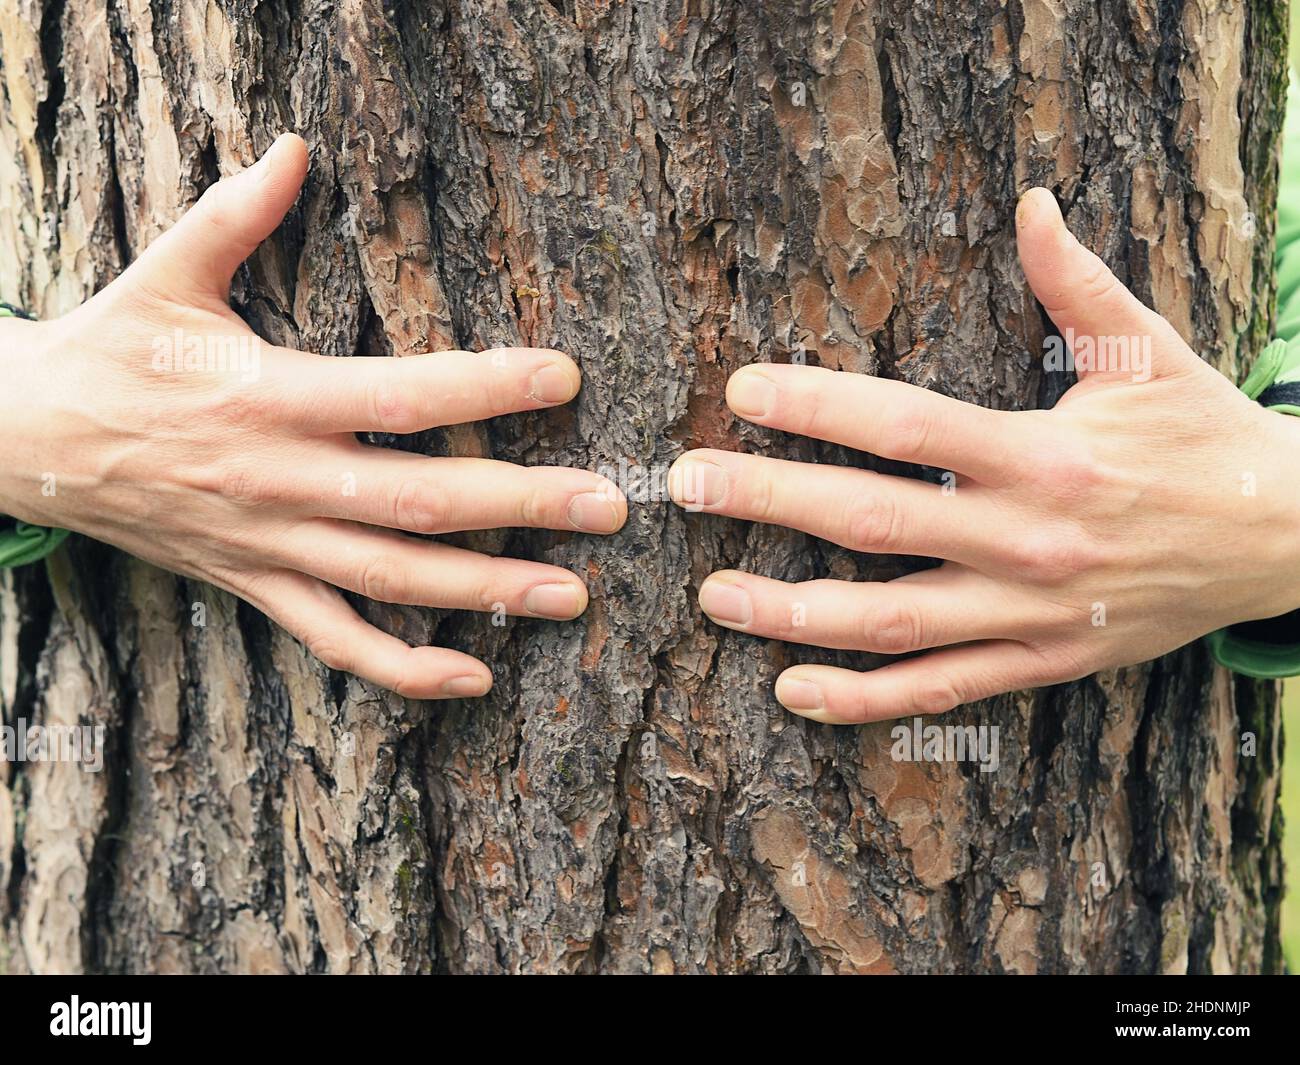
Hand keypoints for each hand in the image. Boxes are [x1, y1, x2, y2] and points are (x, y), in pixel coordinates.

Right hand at [0, 134, 626, 698]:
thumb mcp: (163, 275)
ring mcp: (270, 546)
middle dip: (521, 506)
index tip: (564, 377)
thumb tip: (294, 147)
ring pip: (392, 581)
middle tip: (609, 506)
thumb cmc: (111, 352)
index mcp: (268, 395)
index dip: (487, 388)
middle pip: (418, 500)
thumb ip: (233, 215)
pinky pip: (336, 641)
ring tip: (572, 594)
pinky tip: (472, 677)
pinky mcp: (256, 586)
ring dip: (487, 594)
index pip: (400, 396)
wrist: (28, 442)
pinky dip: (403, 668)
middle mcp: (279, 480)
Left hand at [668, 188, 1299, 723]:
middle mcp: (1028, 540)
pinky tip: (792, 686)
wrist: (1285, 541)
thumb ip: (1079, 284)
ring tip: (713, 595)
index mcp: (1046, 455)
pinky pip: (939, 691)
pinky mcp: (1040, 664)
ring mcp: (1030, 614)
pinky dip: (863, 699)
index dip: (817, 407)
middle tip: (685, 485)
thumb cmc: (1201, 438)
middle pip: (875, 523)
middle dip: (769, 501)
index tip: (742, 391)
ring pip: (892, 624)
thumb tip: (1031, 201)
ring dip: (792, 613)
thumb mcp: (1151, 353)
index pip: (908, 428)